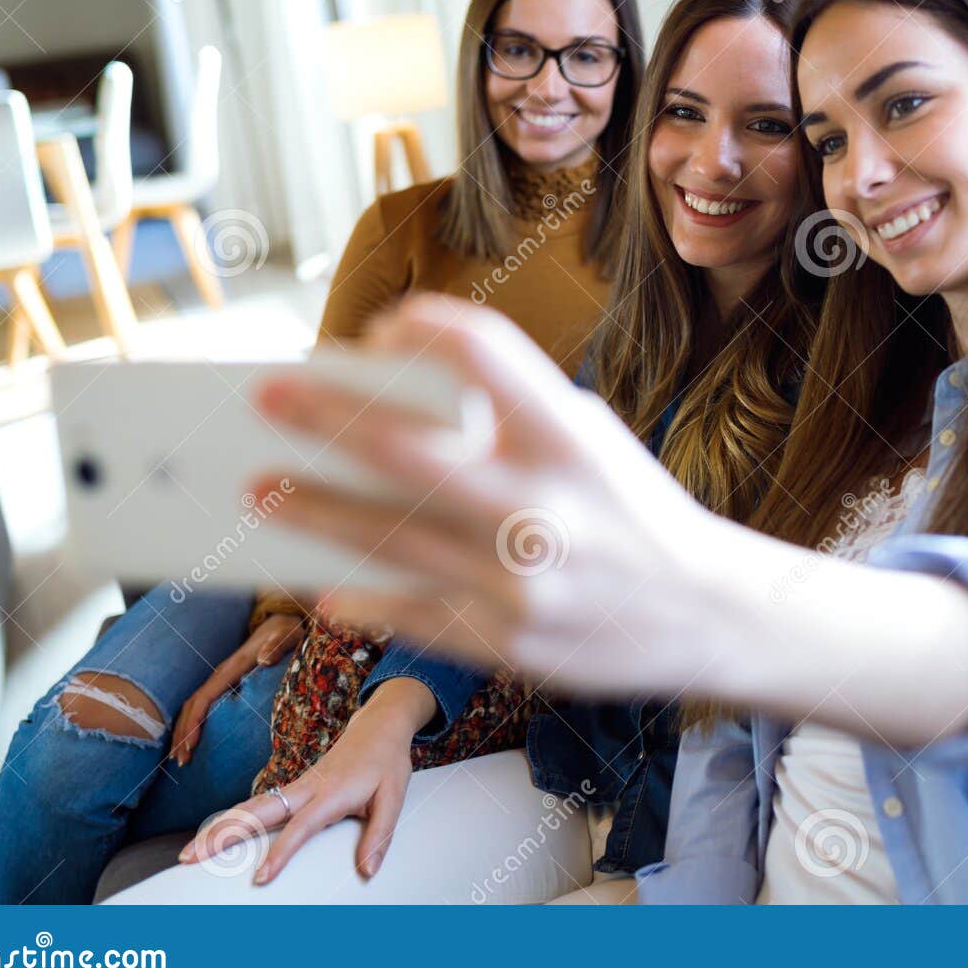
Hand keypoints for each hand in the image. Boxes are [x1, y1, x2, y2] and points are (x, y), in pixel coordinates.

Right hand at [170, 613, 302, 765]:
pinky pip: (202, 706)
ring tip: (181, 759)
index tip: (192, 745)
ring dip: (184, 731)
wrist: (280, 625)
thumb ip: (277, 646)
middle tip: (181, 762)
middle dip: (183, 733)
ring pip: (193, 706)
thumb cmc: (285, 633)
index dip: (195, 721)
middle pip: (192, 705)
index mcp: (232, 668)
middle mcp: (221, 674)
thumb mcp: (286, 636)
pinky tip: (192, 743)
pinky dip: (192, 724)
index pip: (205, 698)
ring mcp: (221, 680)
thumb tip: (264, 659)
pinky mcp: (225, 684)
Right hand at [179, 678, 436, 883]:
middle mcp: (307, 788)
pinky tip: (214, 834)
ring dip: (218, 826)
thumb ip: (379, 836)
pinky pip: (257, 804)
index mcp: (331, 793)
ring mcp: (297, 786)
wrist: (379, 727)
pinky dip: (231, 818)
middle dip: (222, 834)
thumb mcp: (394, 798)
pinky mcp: (294, 788)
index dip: (281, 853)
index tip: (260, 878)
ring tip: (189, 851)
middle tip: (190, 857)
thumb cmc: (386, 763)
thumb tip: (367, 872)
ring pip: (250, 806)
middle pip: (257, 811)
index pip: (301, 827)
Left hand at [247, 295, 739, 699]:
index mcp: (570, 438)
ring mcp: (520, 578)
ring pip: (388, 538)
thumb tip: (397, 410)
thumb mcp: (594, 445)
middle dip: (324, 418)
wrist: (708, 613)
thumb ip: (513, 422)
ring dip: (313, 509)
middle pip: (406, 449)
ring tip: (259, 489)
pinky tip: (322, 583)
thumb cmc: (635, 514)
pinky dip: (362, 597)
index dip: (420, 327)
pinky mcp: (507, 640)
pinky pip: (411, 613)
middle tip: (266, 396)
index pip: (483, 352)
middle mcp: (541, 504)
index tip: (377, 327)